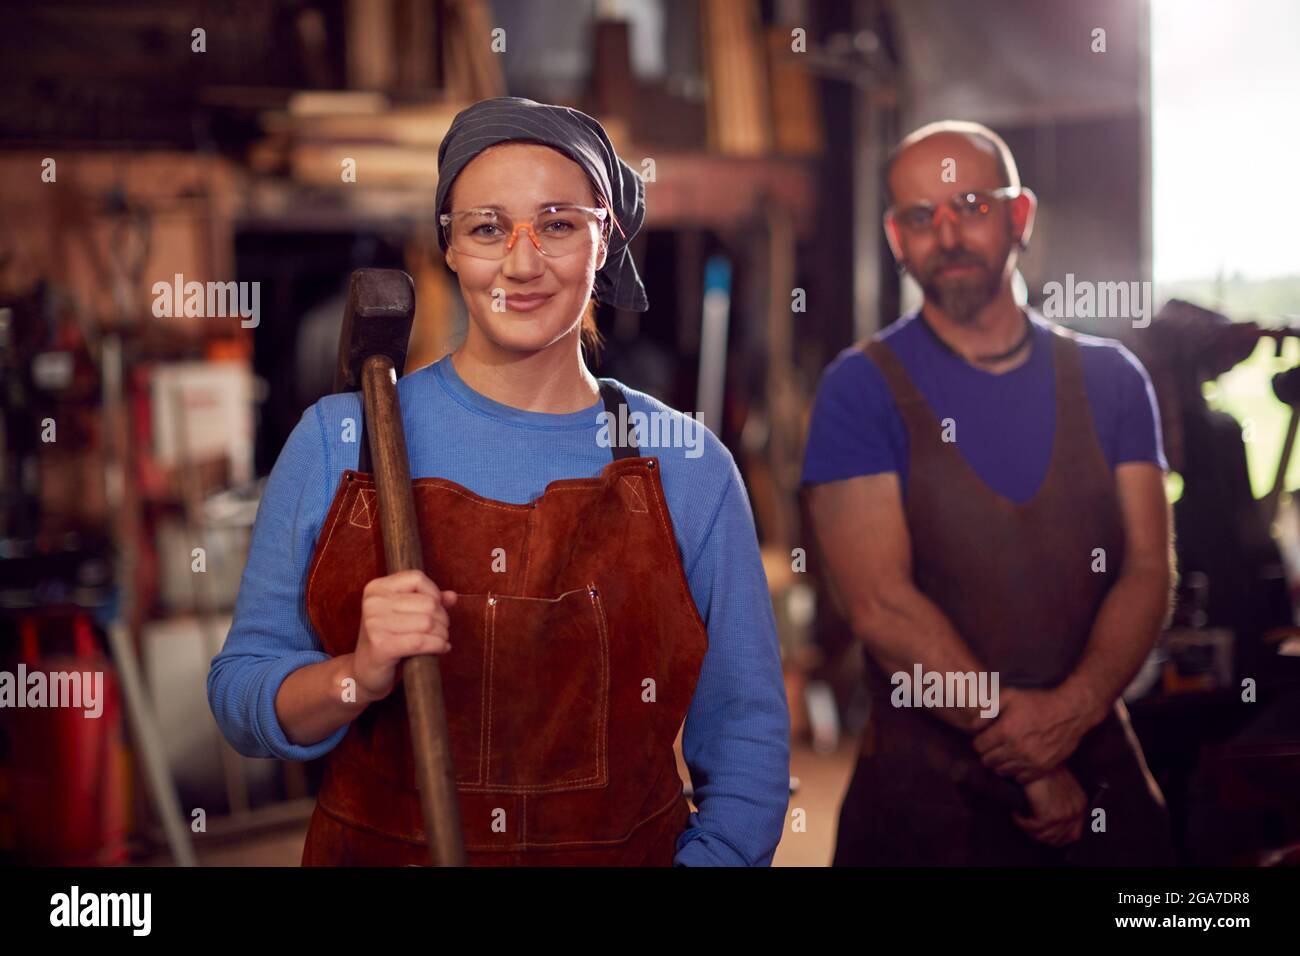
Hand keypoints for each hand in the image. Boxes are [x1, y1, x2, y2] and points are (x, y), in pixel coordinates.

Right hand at [352, 570, 456, 704]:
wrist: (364, 671)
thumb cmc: (388, 639)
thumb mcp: (405, 615)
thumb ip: (429, 601)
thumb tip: (452, 596)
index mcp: (377, 588)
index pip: (417, 578)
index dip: (434, 593)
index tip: (437, 608)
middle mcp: (373, 602)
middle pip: (427, 602)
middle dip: (442, 618)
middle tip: (441, 630)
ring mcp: (374, 624)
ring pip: (428, 622)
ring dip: (442, 634)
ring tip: (441, 640)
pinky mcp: (381, 646)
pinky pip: (421, 642)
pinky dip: (437, 645)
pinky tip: (442, 648)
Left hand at [974, 686, 1100, 782]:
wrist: (1070, 712)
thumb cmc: (1038, 702)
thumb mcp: (1010, 696)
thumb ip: (988, 710)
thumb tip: (973, 726)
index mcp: (1005, 730)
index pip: (979, 746)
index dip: (979, 741)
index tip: (984, 738)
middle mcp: (1016, 749)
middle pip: (988, 761)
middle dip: (987, 753)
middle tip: (993, 747)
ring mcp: (1030, 761)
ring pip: (1002, 771)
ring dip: (999, 764)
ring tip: (1004, 754)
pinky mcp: (1043, 768)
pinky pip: (1021, 779)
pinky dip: (1016, 773)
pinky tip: (1017, 762)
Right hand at [1013, 765, 1086, 846]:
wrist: (1035, 757)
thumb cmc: (1041, 768)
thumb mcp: (1056, 786)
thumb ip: (1058, 803)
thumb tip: (1047, 823)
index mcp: (1080, 804)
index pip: (1074, 835)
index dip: (1056, 839)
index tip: (1042, 834)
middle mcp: (1075, 811)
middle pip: (1058, 839)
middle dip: (1039, 836)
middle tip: (1026, 825)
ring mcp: (1064, 814)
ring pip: (1044, 836)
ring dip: (1028, 829)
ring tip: (1020, 817)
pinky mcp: (1050, 815)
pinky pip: (1034, 829)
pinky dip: (1022, 823)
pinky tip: (1018, 813)